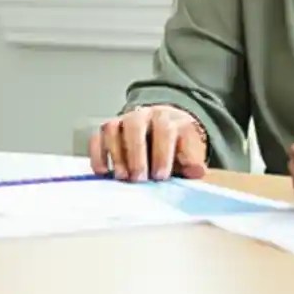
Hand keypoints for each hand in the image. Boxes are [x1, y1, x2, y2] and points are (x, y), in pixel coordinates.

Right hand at [89, 105, 206, 181]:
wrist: (164, 130)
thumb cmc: (176, 146)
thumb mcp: (190, 153)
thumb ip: (193, 163)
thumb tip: (196, 171)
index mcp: (167, 119)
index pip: (164, 129)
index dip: (162, 153)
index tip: (160, 176)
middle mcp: (143, 115)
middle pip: (135, 125)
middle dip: (136, 153)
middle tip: (138, 178)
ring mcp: (122, 120)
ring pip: (112, 128)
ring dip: (116, 154)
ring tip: (122, 177)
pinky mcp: (106, 130)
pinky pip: (97, 137)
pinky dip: (97, 155)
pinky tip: (103, 173)